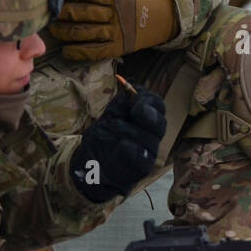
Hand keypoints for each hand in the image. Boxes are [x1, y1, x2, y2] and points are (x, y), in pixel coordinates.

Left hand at [49, 0, 175, 61]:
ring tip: (52, 29)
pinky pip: (95, 52)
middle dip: (62, 13)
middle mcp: (114, 14)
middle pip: (82, 14)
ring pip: (85, 33)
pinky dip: (78, 52)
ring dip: (65, 32)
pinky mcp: (118, 48)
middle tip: (48, 12)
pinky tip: (66, 50)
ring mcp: (116, 33)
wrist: (165, 14)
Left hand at [71, 88, 165, 202]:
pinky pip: (142, 157)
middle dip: (147, 113)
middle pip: (160, 123)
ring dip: (130, 129)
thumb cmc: (102, 138)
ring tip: (113, 128)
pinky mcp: (142, 168)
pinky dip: (131, 149)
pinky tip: (121, 144)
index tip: (133, 97)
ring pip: (150, 139)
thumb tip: (125, 82)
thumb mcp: (108, 116)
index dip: (148, 99)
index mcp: (146, 120)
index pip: (157, 106)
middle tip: (133, 111)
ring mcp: (148, 153)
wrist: (89, 166)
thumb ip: (120, 103)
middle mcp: (151, 136)